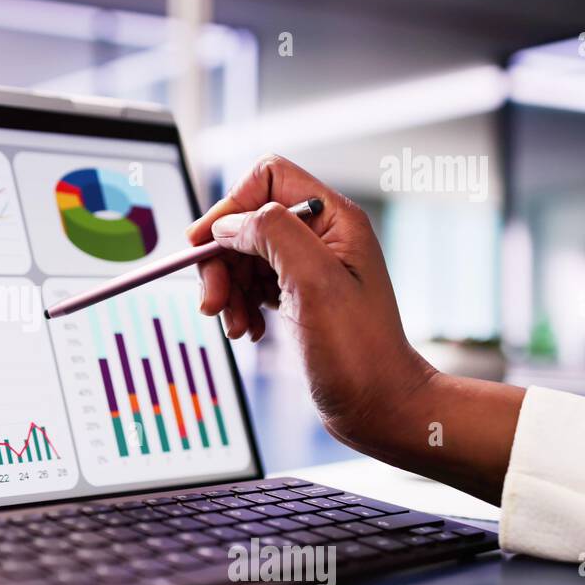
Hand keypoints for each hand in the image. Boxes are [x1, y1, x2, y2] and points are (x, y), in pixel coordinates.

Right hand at [188, 155, 432, 449]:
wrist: (379, 406)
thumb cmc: (360, 352)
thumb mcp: (314, 283)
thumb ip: (272, 235)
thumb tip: (229, 223)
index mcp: (334, 220)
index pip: (267, 178)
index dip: (230, 207)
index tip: (205, 246)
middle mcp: (321, 237)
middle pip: (247, 221)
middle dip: (222, 259)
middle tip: (213, 301)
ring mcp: (309, 268)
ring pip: (243, 255)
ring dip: (228, 289)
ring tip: (235, 324)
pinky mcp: (298, 297)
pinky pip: (251, 285)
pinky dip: (240, 306)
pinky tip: (249, 330)